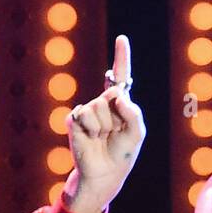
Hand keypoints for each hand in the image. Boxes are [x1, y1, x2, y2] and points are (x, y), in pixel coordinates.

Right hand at [62, 34, 145, 212]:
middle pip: (112, 94)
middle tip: (114, 132)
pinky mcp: (74, 120)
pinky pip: (84, 115)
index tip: (122, 39)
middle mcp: (103, 104)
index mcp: (120, 104)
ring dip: (105, 126)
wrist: (104, 173)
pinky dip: (92, 129)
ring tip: (103, 138)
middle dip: (117, 115)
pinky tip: (91, 139)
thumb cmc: (122, 154)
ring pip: (99, 107)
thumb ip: (134, 113)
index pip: (120, 77)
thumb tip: (118, 96)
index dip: (121, 58)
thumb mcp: (137, 134)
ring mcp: (88, 111)